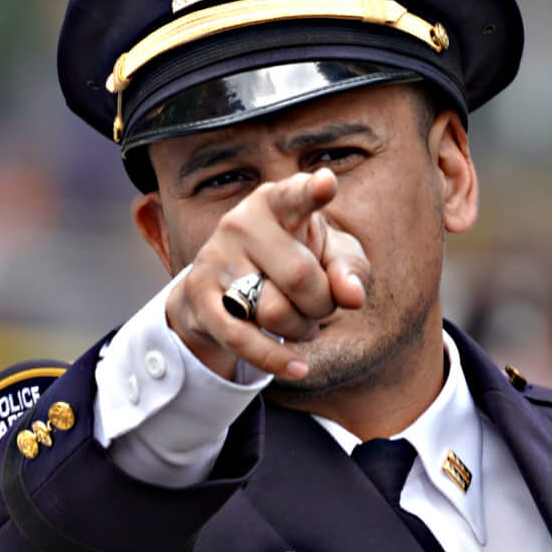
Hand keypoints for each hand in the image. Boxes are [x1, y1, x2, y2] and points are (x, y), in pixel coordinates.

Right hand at [164, 169, 370, 381]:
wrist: (225, 285)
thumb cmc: (291, 262)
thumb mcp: (328, 257)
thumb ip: (350, 270)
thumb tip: (351, 297)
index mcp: (275, 203)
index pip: (295, 195)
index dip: (312, 192)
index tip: (326, 183)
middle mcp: (240, 223)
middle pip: (300, 278)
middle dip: (321, 305)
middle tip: (319, 308)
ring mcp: (215, 260)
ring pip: (274, 312)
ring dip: (298, 328)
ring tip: (300, 324)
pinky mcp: (199, 299)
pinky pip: (243, 339)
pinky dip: (276, 359)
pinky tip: (299, 367)